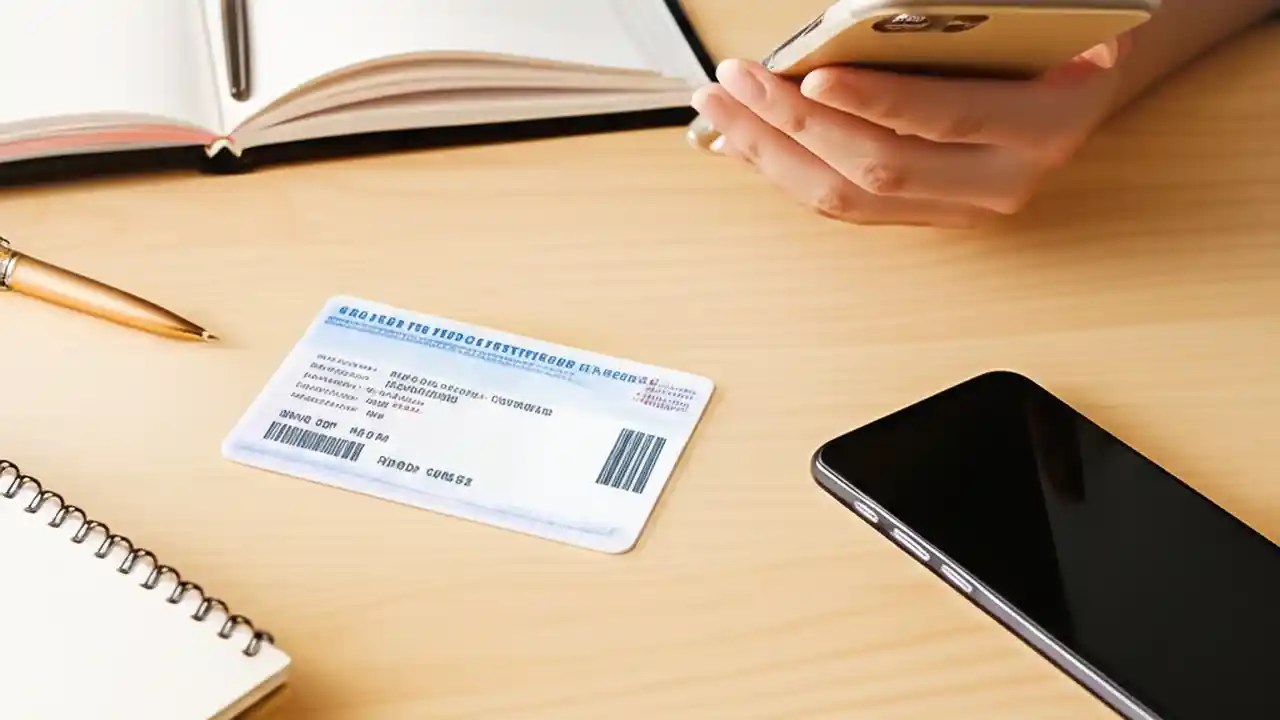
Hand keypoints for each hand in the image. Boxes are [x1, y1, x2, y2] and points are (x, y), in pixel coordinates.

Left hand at [691, 43, 1127, 227]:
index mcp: (1045, 122)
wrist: (1092, 74)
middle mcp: (1005, 180)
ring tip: (718, 109)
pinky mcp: (927, 214)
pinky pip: (845, 202)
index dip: (876, 101)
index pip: (946, 118)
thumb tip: (864, 20)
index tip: (812, 78)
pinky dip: (787, 170)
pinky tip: (744, 140)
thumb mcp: (1030, 10)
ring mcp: (963, 207)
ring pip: (850, 198)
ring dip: (772, 153)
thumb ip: (963, 18)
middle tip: (734, 82)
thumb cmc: (1058, 31)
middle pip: (880, 169)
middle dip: (794, 125)